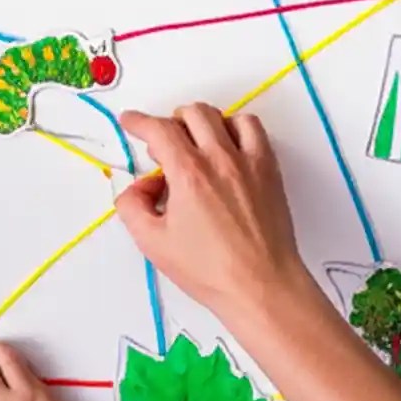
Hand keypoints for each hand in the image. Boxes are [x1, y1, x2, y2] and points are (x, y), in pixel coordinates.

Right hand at [115, 104, 313, 317]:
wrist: (260, 285)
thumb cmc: (210, 270)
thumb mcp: (153, 243)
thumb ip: (132, 208)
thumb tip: (135, 190)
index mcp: (189, 174)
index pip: (158, 130)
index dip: (138, 121)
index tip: (131, 122)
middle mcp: (220, 159)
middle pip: (192, 114)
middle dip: (170, 122)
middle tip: (163, 147)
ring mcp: (248, 162)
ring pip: (223, 116)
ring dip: (203, 122)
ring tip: (196, 143)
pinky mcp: (269, 171)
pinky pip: (253, 130)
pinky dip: (236, 128)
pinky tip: (228, 147)